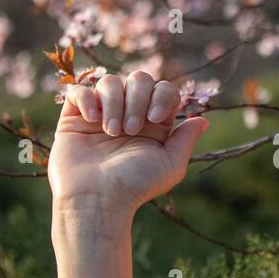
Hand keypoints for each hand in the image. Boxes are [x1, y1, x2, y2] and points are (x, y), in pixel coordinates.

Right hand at [47, 70, 208, 212]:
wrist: (97, 198)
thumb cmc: (135, 186)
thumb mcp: (171, 165)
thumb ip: (186, 140)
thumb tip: (203, 120)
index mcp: (154, 124)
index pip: (164, 89)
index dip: (162, 96)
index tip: (155, 118)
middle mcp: (129, 115)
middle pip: (139, 79)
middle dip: (137, 98)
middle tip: (130, 130)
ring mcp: (101, 115)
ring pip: (110, 82)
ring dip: (113, 103)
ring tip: (111, 132)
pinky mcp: (74, 119)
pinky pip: (80, 91)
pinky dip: (87, 99)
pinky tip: (92, 120)